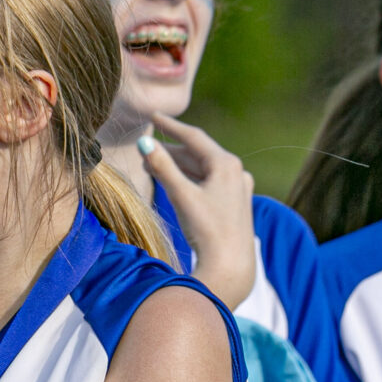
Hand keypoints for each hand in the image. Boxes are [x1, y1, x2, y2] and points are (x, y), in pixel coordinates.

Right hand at [143, 113, 255, 306]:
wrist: (230, 266)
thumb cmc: (206, 229)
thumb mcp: (181, 195)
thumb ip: (163, 167)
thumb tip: (144, 143)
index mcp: (227, 164)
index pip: (194, 137)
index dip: (171, 126)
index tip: (153, 115)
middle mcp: (236, 171)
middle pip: (198, 153)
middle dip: (171, 150)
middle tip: (146, 149)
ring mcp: (238, 188)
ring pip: (203, 168)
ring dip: (178, 166)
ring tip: (154, 166)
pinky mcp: (235, 203)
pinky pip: (209, 181)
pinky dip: (190, 178)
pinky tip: (175, 183)